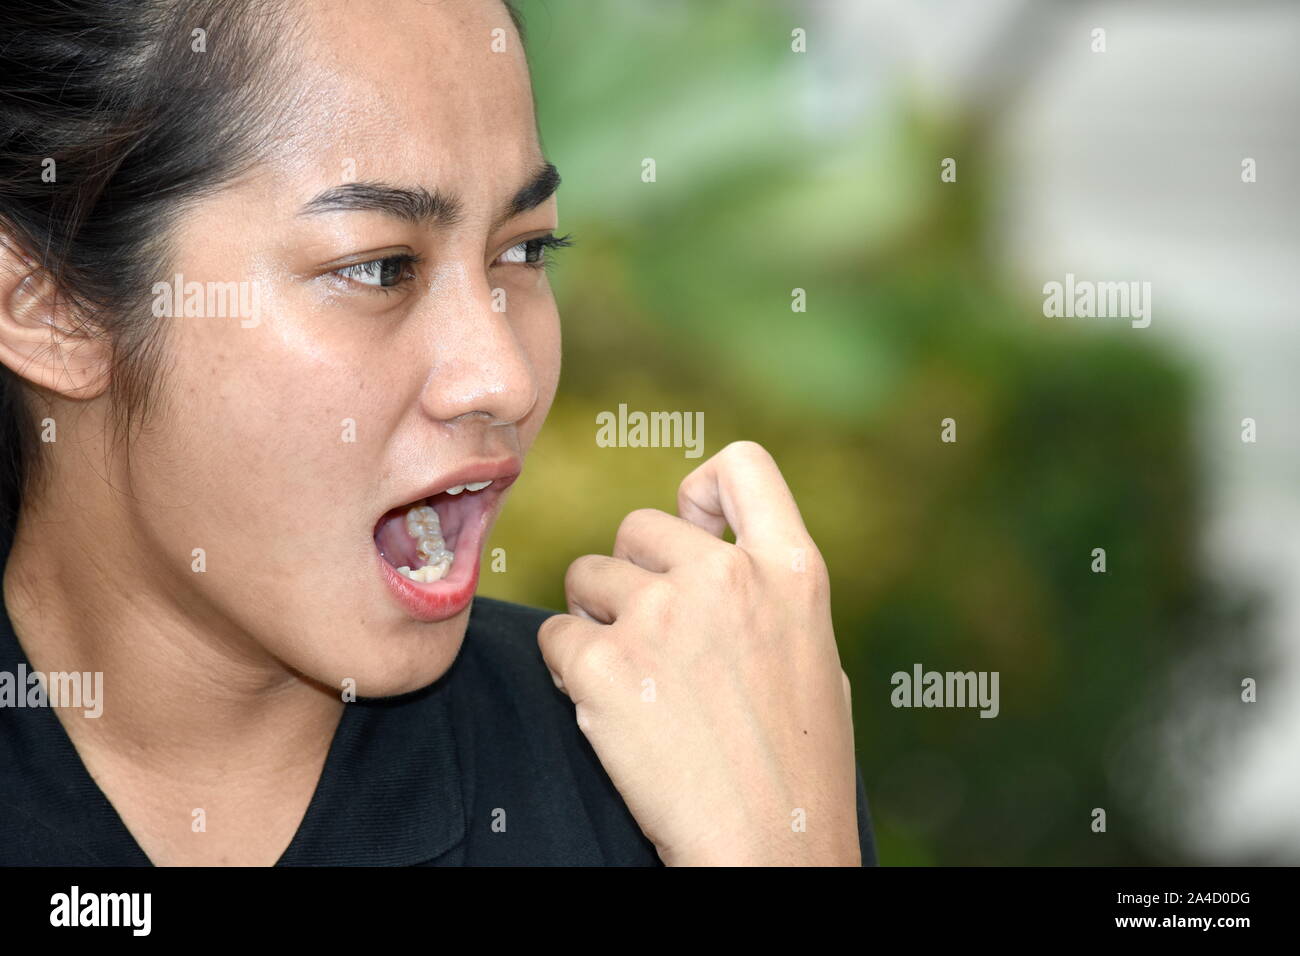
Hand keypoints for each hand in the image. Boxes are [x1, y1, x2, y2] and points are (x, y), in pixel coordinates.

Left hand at [538, 441, 859, 865]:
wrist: (766, 851)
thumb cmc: (797, 769)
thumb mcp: (814, 654)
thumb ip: (765, 593)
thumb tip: (711, 554)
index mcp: (791, 570)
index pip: (742, 464)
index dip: (702, 485)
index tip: (691, 523)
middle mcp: (724, 577)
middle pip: (639, 523)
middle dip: (632, 570)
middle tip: (646, 632)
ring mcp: (660, 616)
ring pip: (586, 575)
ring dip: (594, 617)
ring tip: (629, 677)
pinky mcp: (603, 664)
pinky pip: (555, 636)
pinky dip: (567, 668)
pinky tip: (603, 707)